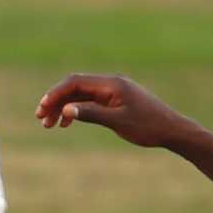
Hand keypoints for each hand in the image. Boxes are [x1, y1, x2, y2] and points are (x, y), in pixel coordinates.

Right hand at [38, 73, 188, 147]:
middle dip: (56, 101)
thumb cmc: (148, 126)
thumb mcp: (118, 122)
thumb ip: (91, 114)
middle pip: (75, 87)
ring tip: (49, 124)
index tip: (42, 108)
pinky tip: (66, 122)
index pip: (76, 83)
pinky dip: (75, 110)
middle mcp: (111, 83)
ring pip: (80, 95)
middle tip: (40, 118)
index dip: (56, 94)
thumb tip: (65, 110)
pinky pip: (89, 101)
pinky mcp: (115, 100)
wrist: (172, 130)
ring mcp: (113, 91)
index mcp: (111, 84)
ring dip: (63, 107)